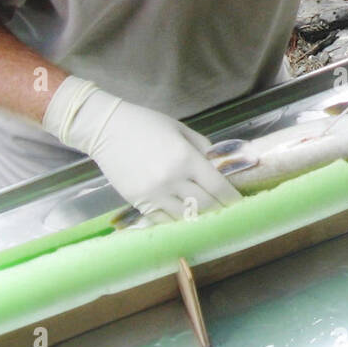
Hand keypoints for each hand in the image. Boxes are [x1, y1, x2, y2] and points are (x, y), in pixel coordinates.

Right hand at [43, 77, 240, 221]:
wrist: (106, 129)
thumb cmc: (146, 124)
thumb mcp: (180, 129)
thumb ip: (202, 147)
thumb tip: (217, 164)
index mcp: (186, 158)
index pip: (217, 186)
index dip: (232, 199)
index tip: (241, 205)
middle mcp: (172, 179)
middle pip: (205, 205)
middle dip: (220, 212)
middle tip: (231, 217)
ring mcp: (154, 193)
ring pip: (185, 217)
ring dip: (200, 221)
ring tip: (212, 222)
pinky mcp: (138, 202)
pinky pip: (163, 220)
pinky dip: (178, 222)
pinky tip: (187, 222)